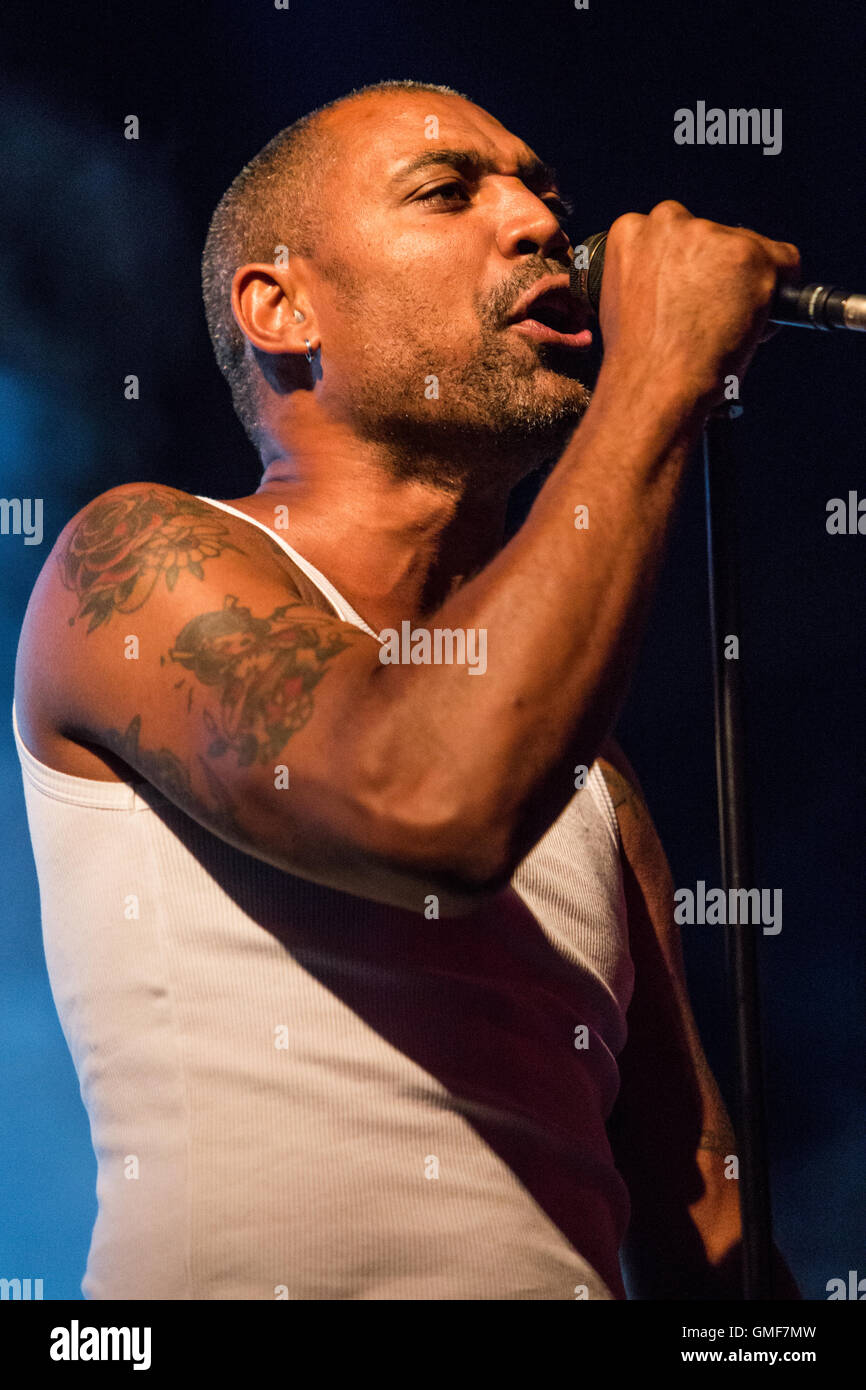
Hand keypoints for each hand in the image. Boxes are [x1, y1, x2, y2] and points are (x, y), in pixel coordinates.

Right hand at [596, 200, 800, 415]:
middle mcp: (668, 223)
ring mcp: (709, 235)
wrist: (653, 385)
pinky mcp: (747, 253)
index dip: (687, 270)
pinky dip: (781, 292)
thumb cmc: (638, 361)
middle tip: (709, 317)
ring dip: (745, 284)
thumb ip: (652, 278)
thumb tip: (684, 282)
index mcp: (631, 232)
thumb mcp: (627, 304)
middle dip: (716, 272)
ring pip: (748, 250)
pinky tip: (755, 321)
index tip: (689, 298)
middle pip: (713, 237)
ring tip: (726, 328)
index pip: (676, 234)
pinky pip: (785, 261)